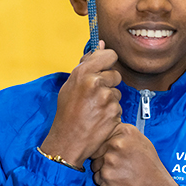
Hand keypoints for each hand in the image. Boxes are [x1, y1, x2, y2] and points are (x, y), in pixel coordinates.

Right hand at [40, 42, 122, 166]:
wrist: (68, 140)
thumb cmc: (67, 113)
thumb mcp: (70, 84)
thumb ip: (87, 64)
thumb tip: (101, 45)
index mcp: (83, 73)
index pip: (109, 55)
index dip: (108, 61)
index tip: (104, 67)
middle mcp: (96, 83)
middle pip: (115, 74)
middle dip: (108, 83)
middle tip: (94, 95)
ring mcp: (107, 98)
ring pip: (117, 92)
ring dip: (109, 99)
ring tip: (94, 109)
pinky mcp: (115, 112)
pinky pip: (118, 107)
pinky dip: (111, 112)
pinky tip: (99, 118)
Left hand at [90, 124, 179, 185]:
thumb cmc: (151, 168)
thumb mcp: (143, 143)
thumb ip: (124, 136)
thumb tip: (108, 132)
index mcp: (126, 132)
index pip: (105, 134)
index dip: (108, 144)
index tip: (116, 151)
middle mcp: (116, 143)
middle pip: (98, 148)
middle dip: (104, 157)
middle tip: (120, 165)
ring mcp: (109, 160)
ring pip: (96, 163)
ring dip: (103, 169)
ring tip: (121, 173)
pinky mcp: (105, 176)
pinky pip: (97, 177)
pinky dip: (105, 181)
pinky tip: (119, 182)